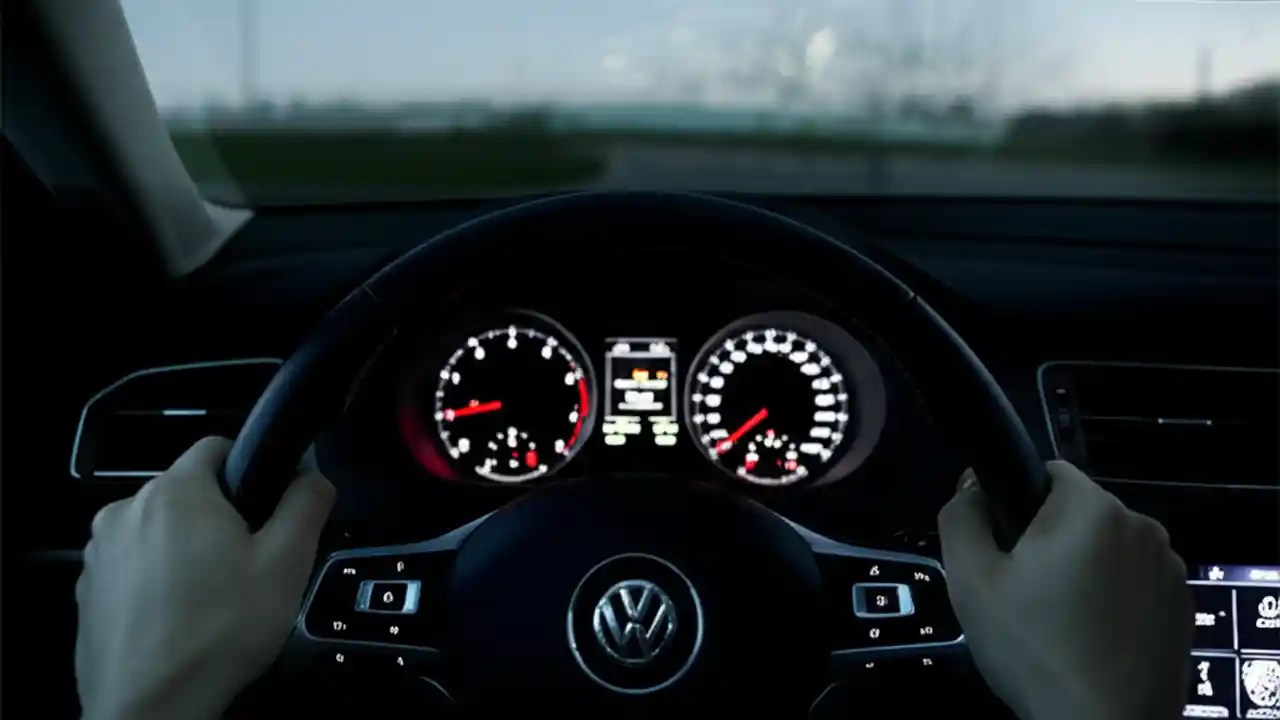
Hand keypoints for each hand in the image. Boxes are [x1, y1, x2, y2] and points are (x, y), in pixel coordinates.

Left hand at [76, 437, 335, 719]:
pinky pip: (133, 568)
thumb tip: (312, 475)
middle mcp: (126, 509)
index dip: (250, 470)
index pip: (217, 447)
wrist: (150, 707)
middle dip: (219, 518)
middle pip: (186, 493)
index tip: (269, 511)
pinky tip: (179, 620)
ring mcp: (99, 553)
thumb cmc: (223, 628)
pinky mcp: (86, 592)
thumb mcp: (287, 563)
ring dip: (185, 550)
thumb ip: (306, 504)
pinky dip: (156, 582)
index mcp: (176, 491)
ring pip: (158, 532)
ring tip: (215, 599)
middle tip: (250, 565)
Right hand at [939, 461, 1190, 719]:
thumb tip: (972, 487)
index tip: (1005, 550)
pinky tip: (1092, 638)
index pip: (1051, 473)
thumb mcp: (971, 580)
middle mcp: (1143, 526)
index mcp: (1093, 508)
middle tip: (1024, 593)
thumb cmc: (1033, 646)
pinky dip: (1115, 598)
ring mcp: (1171, 570)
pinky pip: (1137, 584)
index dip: (1019, 503)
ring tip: (1059, 620)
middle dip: (1052, 540)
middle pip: (1082, 514)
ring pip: (1110, 550)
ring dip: (1086, 568)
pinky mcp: (1184, 608)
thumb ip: (962, 518)